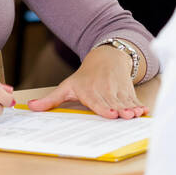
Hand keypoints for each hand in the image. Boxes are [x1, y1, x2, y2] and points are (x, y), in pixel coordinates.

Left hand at [28, 44, 144, 118]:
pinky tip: (144, 110)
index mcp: (89, 91)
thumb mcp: (67, 86)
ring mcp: (117, 90)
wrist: (106, 58)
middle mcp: (104, 90)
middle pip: (113, 102)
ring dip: (131, 108)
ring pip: (125, 101)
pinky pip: (134, 99)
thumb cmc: (85, 77)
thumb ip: (51, 100)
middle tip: (126, 116)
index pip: (97, 101)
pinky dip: (140, 104)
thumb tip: (31, 108)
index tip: (111, 113)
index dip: (104, 107)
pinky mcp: (127, 91)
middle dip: (120, 109)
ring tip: (136, 114)